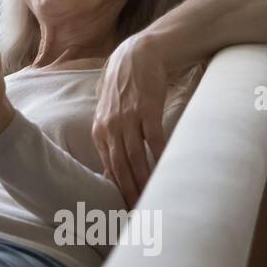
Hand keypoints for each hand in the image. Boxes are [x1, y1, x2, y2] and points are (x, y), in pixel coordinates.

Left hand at [91, 33, 169, 206]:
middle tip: (138, 213)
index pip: (108, 167)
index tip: (125, 207)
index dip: (117, 189)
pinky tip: (165, 171)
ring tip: (152, 199)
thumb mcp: (111, 110)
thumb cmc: (128, 84)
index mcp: (100, 130)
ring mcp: (128, 119)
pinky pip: (153, 140)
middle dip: (129, 191)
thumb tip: (114, 159)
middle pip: (120, 167)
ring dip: (143, 180)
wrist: (141, 53)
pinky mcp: (147, 110)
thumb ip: (111, 133)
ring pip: (135, 158)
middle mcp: (110, 126)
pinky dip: (159, 157)